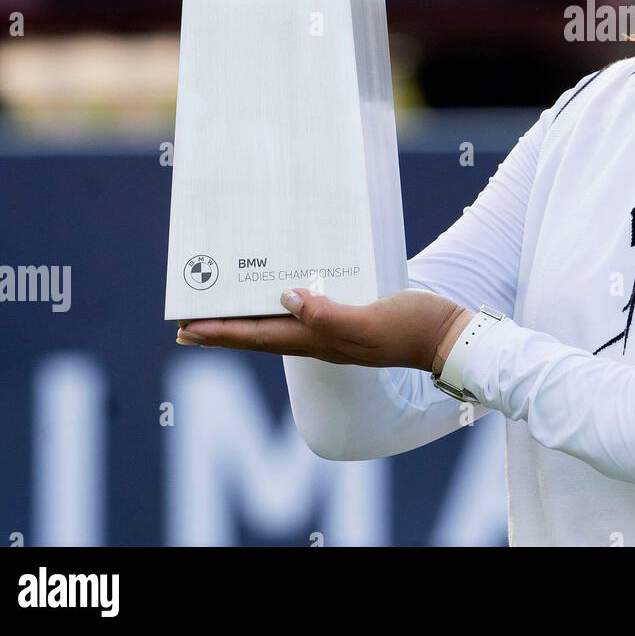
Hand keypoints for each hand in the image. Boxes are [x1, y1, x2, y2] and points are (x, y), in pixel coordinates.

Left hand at [176, 287, 474, 375]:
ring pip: (278, 326)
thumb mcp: (372, 322)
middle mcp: (321, 339)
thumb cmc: (413, 329)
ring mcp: (336, 330)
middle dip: (222, 330)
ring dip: (246, 320)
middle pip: (259, 334)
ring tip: (221, 313)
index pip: (257, 335)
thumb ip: (331, 315)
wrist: (448, 336)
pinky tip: (283, 295)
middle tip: (186, 324)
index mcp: (319, 340)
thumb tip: (289, 299)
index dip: (220, 332)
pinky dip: (281, 306)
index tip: (185, 328)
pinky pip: (305, 313)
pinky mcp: (352, 317)